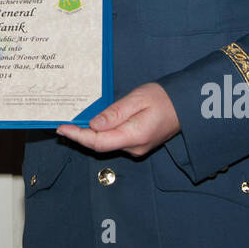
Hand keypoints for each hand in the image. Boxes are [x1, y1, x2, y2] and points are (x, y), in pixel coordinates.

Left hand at [56, 82, 180, 157]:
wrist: (185, 106)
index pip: (98, 142)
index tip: (62, 129)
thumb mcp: (137, 99)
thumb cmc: (163, 98)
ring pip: (106, 144)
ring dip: (90, 135)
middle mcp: (134, 147)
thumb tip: (94, 124)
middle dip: (80, 136)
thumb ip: (115, 113)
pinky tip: (93, 125)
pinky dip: (101, 134)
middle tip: (63, 126)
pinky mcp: (137, 144)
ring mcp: (136, 148)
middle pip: (100, 145)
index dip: (78, 136)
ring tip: (74, 123)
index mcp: (134, 136)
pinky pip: (114, 141)